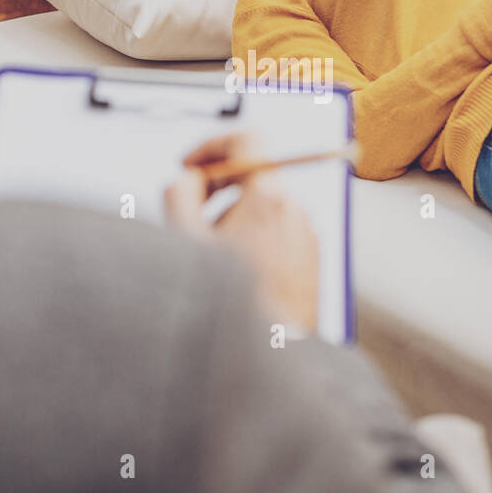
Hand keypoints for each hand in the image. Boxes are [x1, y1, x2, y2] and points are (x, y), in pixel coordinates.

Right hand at [163, 131, 318, 333]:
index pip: (246, 141)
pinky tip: (238, 276)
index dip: (211, 146)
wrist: (268, 351)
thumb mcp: (185, 239)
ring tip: (215, 258)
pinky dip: (256, 240)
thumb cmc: (228, 300)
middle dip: (218, 188)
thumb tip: (189, 177)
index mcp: (267, 197)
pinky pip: (280, 233)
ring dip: (235, 219)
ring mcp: (307, 234)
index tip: (191, 166)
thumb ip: (179, 192)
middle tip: (191, 212)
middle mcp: (295, 209)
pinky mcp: (312, 258)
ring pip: (265, 208)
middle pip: (254, 175)